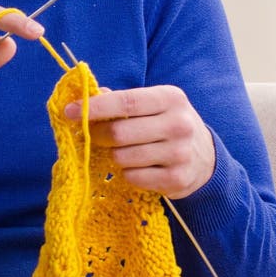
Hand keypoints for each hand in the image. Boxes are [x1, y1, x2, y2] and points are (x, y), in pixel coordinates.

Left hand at [65, 85, 215, 198]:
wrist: (206, 157)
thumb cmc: (166, 123)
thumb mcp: (151, 104)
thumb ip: (120, 99)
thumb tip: (86, 97)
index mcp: (170, 98)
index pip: (125, 101)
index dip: (94, 107)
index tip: (69, 111)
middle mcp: (178, 124)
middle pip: (119, 133)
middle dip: (97, 135)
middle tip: (91, 135)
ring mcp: (180, 154)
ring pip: (123, 157)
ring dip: (113, 155)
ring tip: (120, 151)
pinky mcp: (177, 179)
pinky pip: (133, 178)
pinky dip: (127, 173)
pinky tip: (136, 166)